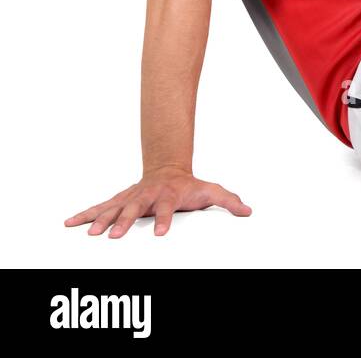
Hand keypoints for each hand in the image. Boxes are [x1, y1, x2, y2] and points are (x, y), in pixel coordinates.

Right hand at [64, 166, 251, 237]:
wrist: (169, 169)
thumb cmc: (189, 185)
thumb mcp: (211, 190)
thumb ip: (228, 201)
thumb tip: (247, 211)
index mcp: (169, 195)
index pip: (167, 208)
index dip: (164, 219)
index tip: (160, 233)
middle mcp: (147, 196)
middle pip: (135, 208)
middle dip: (124, 221)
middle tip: (114, 236)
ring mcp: (131, 197)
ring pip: (113, 208)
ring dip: (101, 220)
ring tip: (90, 233)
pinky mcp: (119, 200)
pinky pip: (99, 207)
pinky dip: (85, 214)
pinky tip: (69, 223)